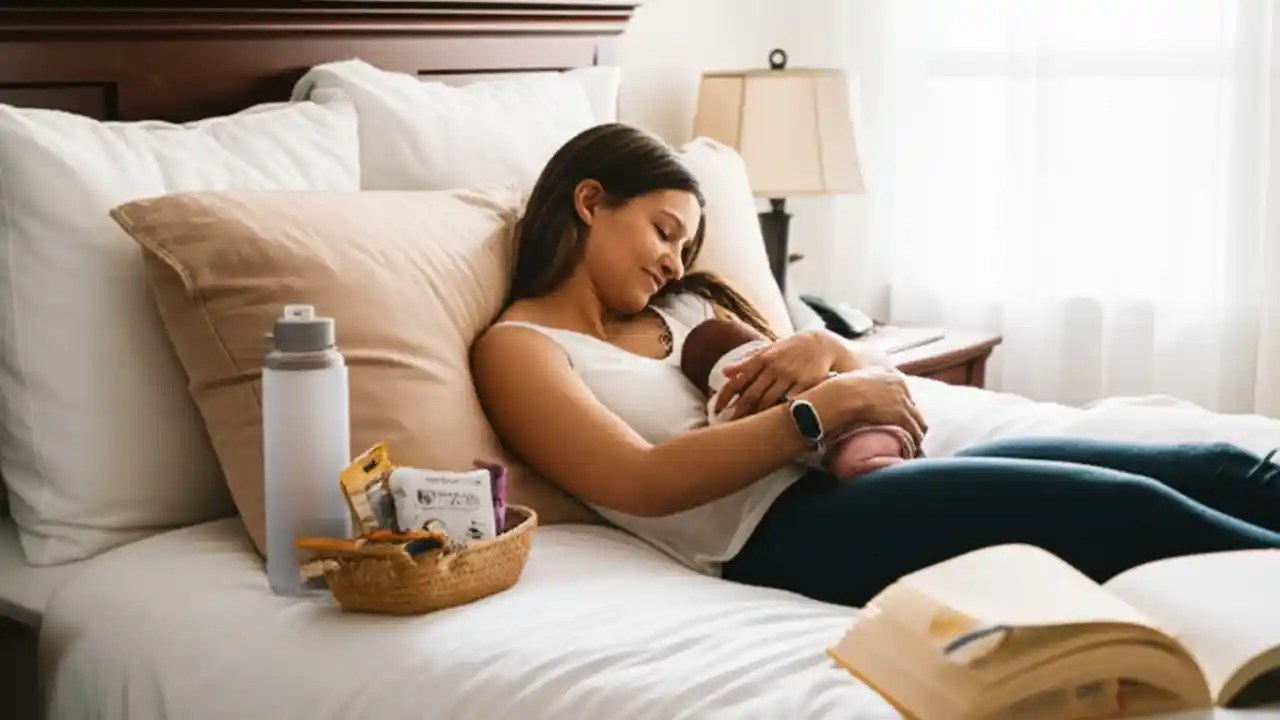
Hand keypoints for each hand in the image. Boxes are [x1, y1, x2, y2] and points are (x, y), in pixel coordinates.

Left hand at [715, 330, 842, 418]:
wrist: (823, 344)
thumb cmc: (791, 349)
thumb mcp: (768, 350)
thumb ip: (746, 362)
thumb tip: (724, 372)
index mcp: (762, 358)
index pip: (738, 379)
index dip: (725, 396)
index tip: (716, 409)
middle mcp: (774, 367)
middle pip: (751, 394)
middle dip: (738, 411)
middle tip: (729, 424)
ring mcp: (790, 376)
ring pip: (769, 400)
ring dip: (756, 414)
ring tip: (747, 426)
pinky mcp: (806, 384)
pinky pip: (789, 402)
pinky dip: (780, 411)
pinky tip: (772, 421)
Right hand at [809, 368, 927, 447]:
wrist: (842, 395)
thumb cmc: (840, 390)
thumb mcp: (855, 380)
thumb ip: (864, 385)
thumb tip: (858, 394)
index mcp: (890, 377)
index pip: (904, 395)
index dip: (901, 409)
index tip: (896, 420)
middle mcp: (901, 386)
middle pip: (913, 407)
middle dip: (910, 421)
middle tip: (905, 435)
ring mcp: (903, 401)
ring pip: (918, 420)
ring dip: (915, 433)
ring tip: (910, 446)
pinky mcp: (902, 415)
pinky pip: (915, 430)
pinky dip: (914, 440)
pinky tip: (909, 449)